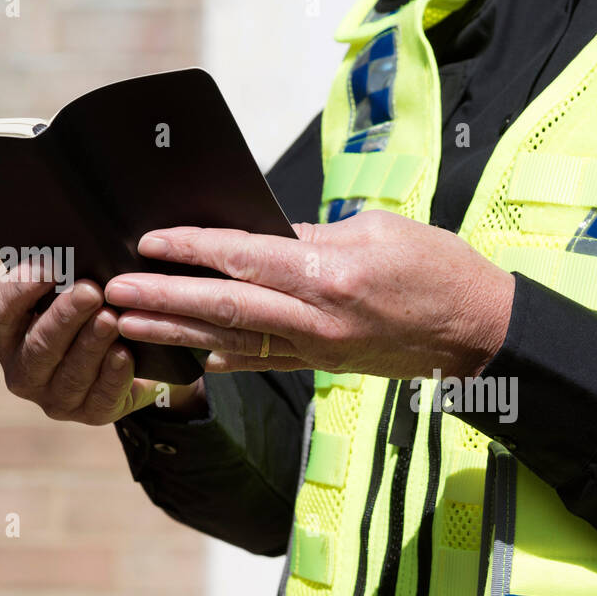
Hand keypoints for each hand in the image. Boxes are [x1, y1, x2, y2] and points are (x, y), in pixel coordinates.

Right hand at [0, 259, 205, 424]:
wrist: (130, 362)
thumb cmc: (89, 316)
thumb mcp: (70, 295)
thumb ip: (64, 278)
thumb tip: (79, 246)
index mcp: (5, 334)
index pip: (3, 309)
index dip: (24, 287)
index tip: (51, 264)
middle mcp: (21, 370)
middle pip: (38, 344)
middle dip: (65, 316)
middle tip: (91, 291)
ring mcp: (53, 398)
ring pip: (70, 373)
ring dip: (91, 344)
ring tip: (112, 319)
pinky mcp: (88, 415)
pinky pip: (101, 397)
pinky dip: (113, 375)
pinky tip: (125, 355)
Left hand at [103, 210, 514, 379]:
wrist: (481, 331)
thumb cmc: (441, 269)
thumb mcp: (380, 230)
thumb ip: (315, 237)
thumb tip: (266, 236)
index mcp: (331, 275)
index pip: (245, 258)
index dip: (192, 249)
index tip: (149, 240)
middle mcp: (319, 318)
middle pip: (226, 306)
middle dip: (165, 298)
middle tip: (115, 291)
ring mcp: (320, 348)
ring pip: (235, 340)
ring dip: (178, 332)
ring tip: (130, 325)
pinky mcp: (326, 364)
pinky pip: (266, 363)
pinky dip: (226, 359)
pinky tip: (190, 356)